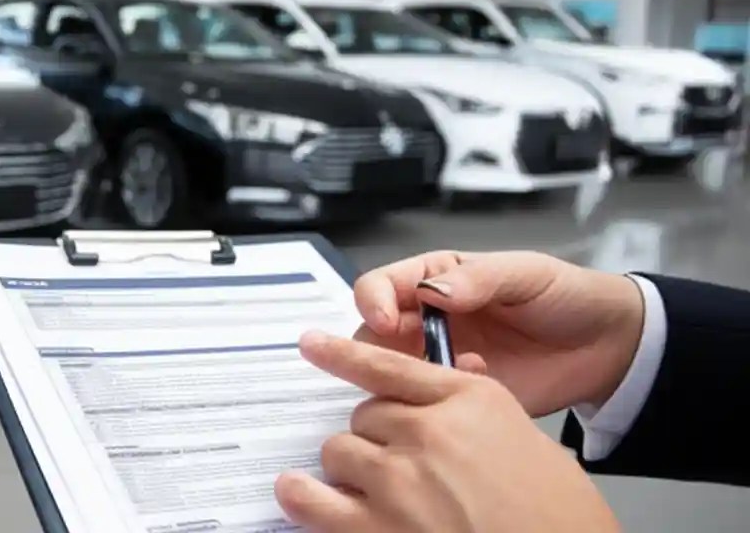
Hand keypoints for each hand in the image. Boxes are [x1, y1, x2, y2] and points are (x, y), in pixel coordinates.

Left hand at [276, 333, 618, 532]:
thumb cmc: (558, 516)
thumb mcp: (525, 441)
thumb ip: (471, 415)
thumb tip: (432, 402)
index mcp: (470, 400)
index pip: (389, 366)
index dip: (343, 354)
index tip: (314, 344)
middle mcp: (430, 431)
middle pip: (365, 414)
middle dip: (376, 437)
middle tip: (403, 466)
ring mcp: (400, 479)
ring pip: (339, 450)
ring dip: (350, 469)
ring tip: (377, 493)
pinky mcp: (379, 527)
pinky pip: (317, 500)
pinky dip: (303, 497)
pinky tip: (299, 493)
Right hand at [352, 251, 643, 414]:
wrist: (607, 344)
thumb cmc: (563, 296)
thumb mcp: (523, 273)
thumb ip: (477, 278)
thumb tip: (431, 291)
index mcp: (434, 279)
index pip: (379, 287)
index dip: (373, 303)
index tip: (387, 321)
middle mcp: (426, 320)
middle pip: (372, 333)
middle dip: (380, 347)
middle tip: (411, 357)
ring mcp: (439, 360)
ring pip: (391, 372)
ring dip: (411, 374)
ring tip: (459, 367)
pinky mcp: (456, 397)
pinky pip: (426, 403)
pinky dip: (439, 398)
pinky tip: (478, 381)